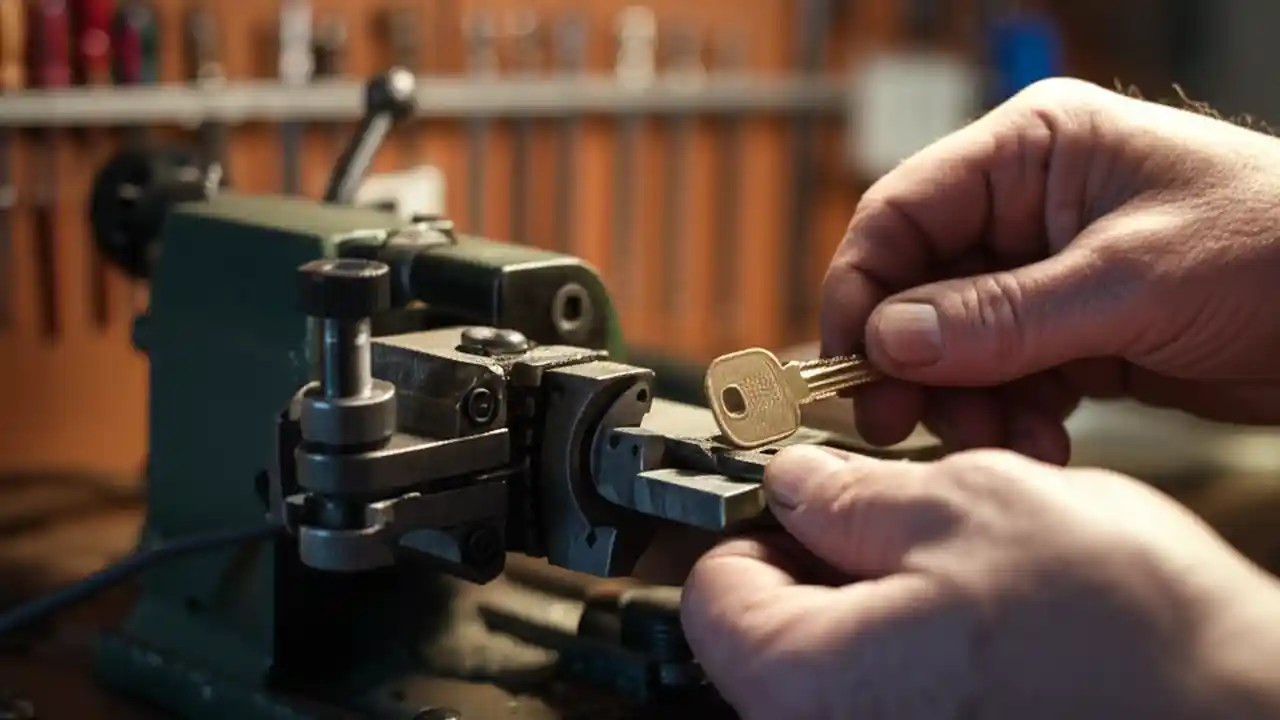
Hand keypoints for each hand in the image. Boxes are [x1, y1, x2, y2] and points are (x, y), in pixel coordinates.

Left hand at [680, 446, 1279, 719]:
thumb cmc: (1123, 632)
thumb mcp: (969, 506)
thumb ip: (852, 496)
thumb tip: (794, 483)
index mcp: (804, 686)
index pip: (712, 595)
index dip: (753, 527)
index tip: (803, 500)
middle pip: (771, 637)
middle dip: (823, 564)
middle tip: (896, 521)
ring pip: (839, 668)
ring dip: (881, 603)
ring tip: (962, 571)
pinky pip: (896, 701)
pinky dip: (921, 653)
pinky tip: (985, 621)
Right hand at [823, 78, 1279, 462]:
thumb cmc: (1277, 249)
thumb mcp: (1132, 280)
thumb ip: (1003, 314)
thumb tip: (889, 342)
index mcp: (1032, 153)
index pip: (902, 212)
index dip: (862, 289)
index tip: (851, 366)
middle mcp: (1027, 207)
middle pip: (919, 285)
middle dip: (914, 362)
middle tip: (904, 427)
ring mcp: (1048, 271)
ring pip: (956, 343)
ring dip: (966, 402)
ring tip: (1001, 444)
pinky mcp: (1073, 329)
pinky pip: (1006, 376)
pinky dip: (1010, 416)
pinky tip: (1042, 444)